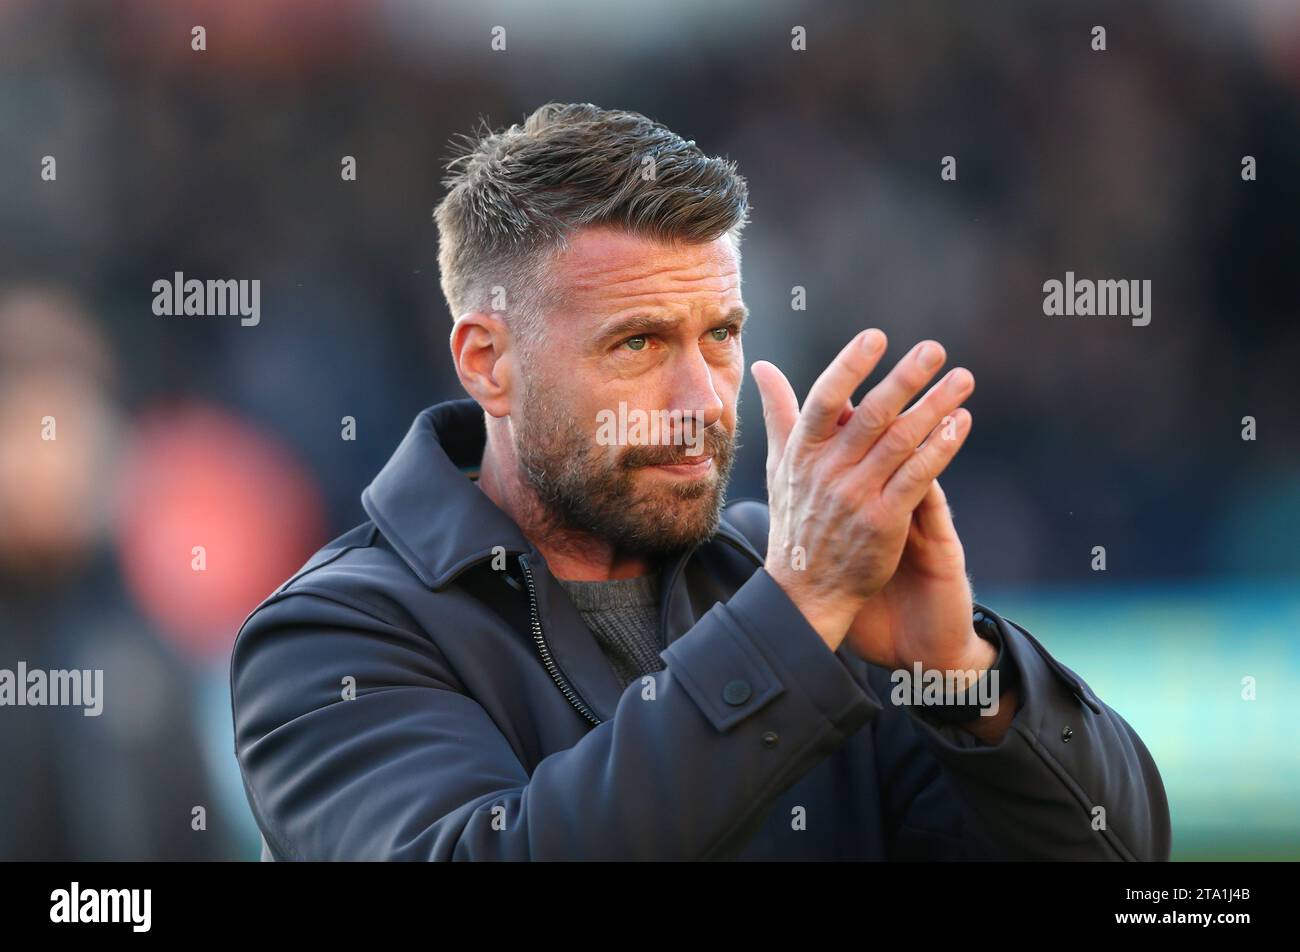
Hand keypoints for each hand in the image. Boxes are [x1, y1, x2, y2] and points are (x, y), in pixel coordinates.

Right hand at [751, 330, 973, 652]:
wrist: (806, 591)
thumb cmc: (795, 520)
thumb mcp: (781, 465)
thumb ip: (778, 412)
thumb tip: (765, 367)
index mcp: (802, 453)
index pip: (825, 400)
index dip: (849, 366)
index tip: (876, 336)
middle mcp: (828, 471)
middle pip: (871, 415)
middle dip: (905, 379)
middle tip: (935, 349)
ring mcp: (856, 497)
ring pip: (901, 442)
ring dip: (935, 408)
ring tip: (962, 380)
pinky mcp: (884, 521)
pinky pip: (918, 477)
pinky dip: (940, 449)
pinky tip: (960, 424)